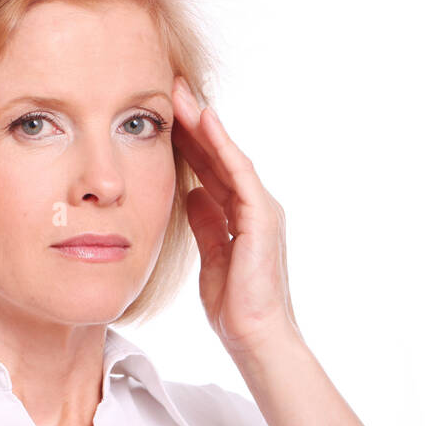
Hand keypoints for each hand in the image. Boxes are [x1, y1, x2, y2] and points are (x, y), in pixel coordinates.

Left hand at [171, 77, 300, 356]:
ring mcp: (261, 210)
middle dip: (193, 122)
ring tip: (180, 95)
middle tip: (168, 89)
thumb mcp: (211, 257)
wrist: (255, 337)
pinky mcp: (263, 218)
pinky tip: (206, 122)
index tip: (162, 116)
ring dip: (204, 124)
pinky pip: (240, 174)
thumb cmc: (235, 307)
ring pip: (228, 156)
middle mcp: (253, 207)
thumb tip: (192, 195)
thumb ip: (206, 224)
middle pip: (218, 156)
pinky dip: (223, 146)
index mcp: (239, 217)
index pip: (210, 170)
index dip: (187, 142)